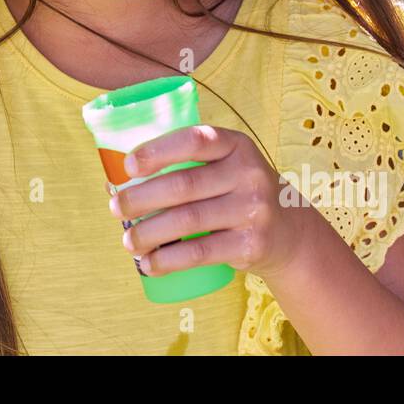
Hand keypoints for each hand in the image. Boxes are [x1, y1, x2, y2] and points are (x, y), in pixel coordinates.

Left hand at [107, 124, 302, 278]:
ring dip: (149, 233)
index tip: (128, 167)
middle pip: (183, 185)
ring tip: (128, 240)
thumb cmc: (236, 191)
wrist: (287, 230)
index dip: (157, 151)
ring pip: (187, 221)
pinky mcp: (251, 245)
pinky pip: (200, 252)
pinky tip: (149, 263)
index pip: (194, 140)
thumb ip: (186, 165)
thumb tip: (115, 179)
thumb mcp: (225, 165)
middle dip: (141, 198)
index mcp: (236, 145)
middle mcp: (249, 174)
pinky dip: (168, 259)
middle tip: (116, 208)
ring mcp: (253, 210)